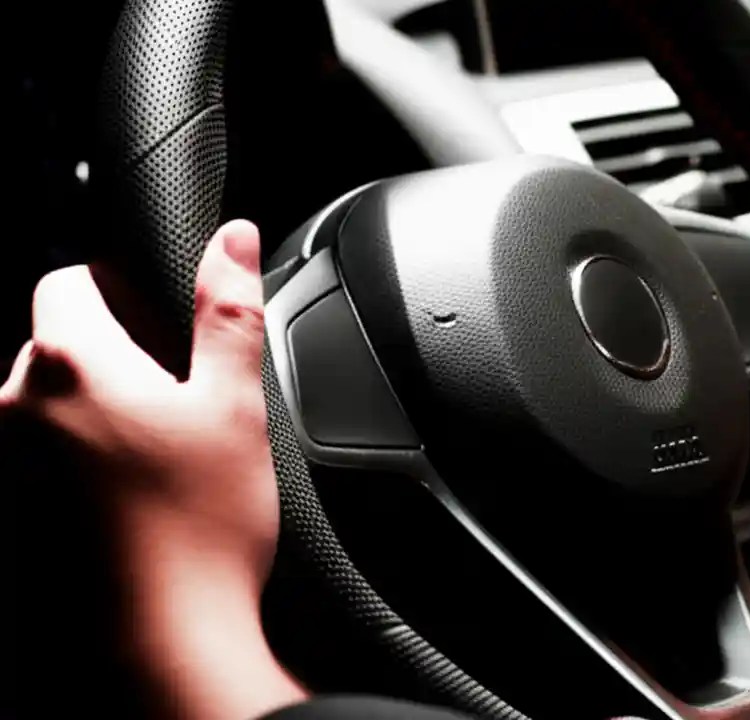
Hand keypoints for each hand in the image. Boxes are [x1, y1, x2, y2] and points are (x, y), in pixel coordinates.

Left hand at [1, 220, 303, 717]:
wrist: (160, 641)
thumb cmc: (199, 527)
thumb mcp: (235, 406)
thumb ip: (228, 314)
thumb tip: (229, 239)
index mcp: (72, 363)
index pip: (68, 279)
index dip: (122, 287)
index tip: (168, 323)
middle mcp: (24, 407)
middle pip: (62, 340)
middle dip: (120, 351)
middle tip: (187, 395)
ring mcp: (13, 464)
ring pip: (58, 401)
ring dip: (106, 408)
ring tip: (174, 455)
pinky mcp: (19, 513)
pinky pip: (51, 457)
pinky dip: (92, 460)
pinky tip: (149, 498)